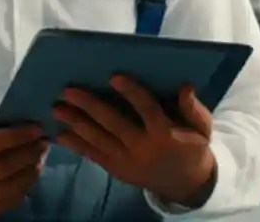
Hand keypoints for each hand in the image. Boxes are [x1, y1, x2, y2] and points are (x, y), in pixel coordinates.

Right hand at [0, 117, 48, 218]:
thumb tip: (21, 126)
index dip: (18, 135)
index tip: (37, 128)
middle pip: (5, 167)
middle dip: (29, 153)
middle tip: (42, 143)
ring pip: (11, 187)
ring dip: (31, 171)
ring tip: (39, 158)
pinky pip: (9, 201)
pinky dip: (24, 187)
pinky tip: (30, 174)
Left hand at [54, 77, 217, 208]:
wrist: (185, 184)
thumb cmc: (192, 146)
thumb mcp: (202, 129)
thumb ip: (193, 108)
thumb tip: (184, 86)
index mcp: (165, 135)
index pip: (146, 110)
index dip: (131, 93)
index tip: (114, 76)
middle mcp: (143, 149)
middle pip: (114, 124)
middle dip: (90, 106)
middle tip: (69, 90)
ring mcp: (127, 162)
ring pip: (98, 141)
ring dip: (76, 124)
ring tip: (57, 109)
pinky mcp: (116, 170)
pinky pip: (93, 156)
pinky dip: (75, 145)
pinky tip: (60, 134)